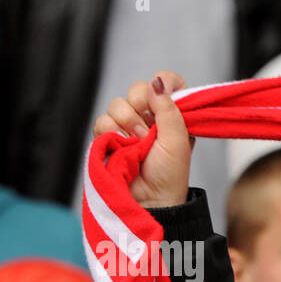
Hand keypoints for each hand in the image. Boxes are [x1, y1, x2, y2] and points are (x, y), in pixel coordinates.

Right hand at [92, 71, 191, 207]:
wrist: (151, 199)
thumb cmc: (169, 175)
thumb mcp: (178, 140)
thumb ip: (169, 109)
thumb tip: (157, 81)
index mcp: (172, 114)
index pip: (166, 81)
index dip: (163, 83)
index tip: (163, 94)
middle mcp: (150, 116)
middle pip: (136, 89)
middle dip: (141, 108)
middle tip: (148, 131)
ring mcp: (128, 125)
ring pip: (116, 104)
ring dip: (127, 125)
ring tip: (137, 145)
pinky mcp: (109, 136)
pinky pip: (102, 120)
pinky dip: (112, 134)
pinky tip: (123, 148)